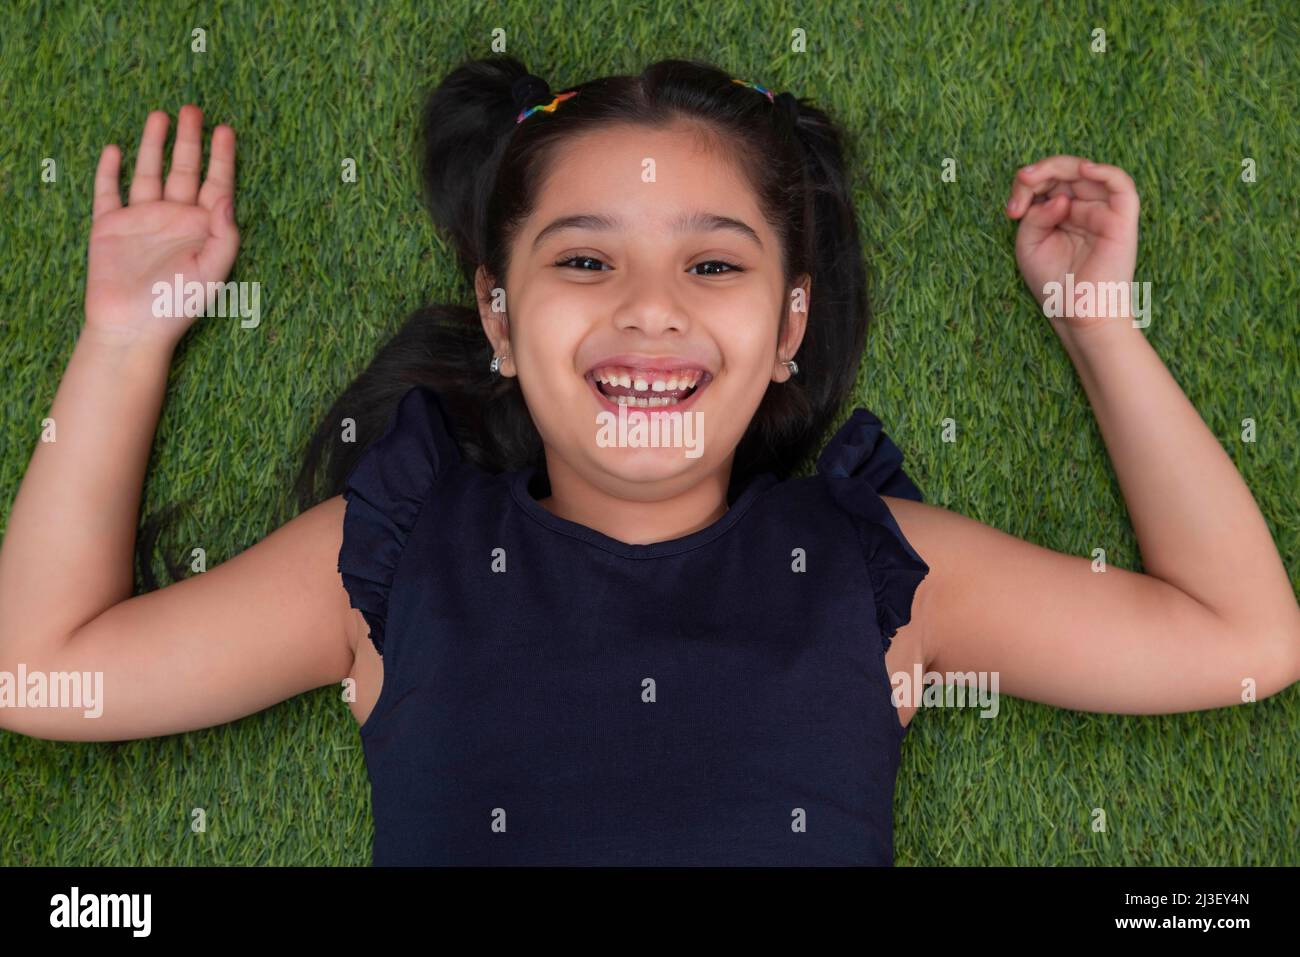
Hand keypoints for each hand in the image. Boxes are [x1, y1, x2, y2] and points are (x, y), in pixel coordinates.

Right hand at [85, 106, 238, 349]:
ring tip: (160, 115)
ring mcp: (141, 221)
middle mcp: (174, 219)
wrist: (133, 327)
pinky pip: (108, 193)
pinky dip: (109, 171)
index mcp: (203, 228)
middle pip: (183, 169)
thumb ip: (226, 233)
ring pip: (148, 173)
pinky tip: (114, 149)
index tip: (226, 130)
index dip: (222, 157)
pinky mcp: (110, 227)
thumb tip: (227, 196)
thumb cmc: (178, 305)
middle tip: (193, 108)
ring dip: (153, 145)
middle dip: (189, 140)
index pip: (216, 184)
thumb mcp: (213, 270)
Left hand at [1006, 155, 1138, 333]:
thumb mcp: (1029, 244)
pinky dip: (1105, 171)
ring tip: (1035, 177)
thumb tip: (1059, 197)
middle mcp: (1083, 206)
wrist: (1077, 312)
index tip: (1012, 210)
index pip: (1047, 182)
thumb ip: (1035, 216)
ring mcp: (1103, 210)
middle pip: (1065, 171)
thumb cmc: (1053, 282)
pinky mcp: (1121, 218)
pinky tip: (1083, 169)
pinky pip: (1121, 184)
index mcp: (1061, 212)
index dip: (1026, 185)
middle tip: (1022, 182)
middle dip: (1039, 173)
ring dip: (1060, 167)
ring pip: (1088, 171)